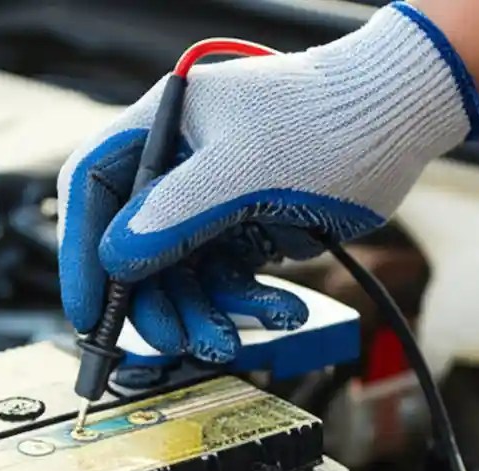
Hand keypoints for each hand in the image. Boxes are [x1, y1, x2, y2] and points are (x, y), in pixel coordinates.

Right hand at [57, 2, 478, 362]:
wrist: (397, 120)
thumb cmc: (324, 121)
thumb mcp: (241, 170)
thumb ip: (172, 215)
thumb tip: (115, 258)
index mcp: (159, 129)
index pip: (93, 188)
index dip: (81, 251)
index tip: (88, 310)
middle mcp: (176, 167)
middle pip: (134, 246)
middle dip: (154, 301)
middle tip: (173, 340)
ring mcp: (209, 201)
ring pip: (180, 274)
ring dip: (202, 314)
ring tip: (227, 341)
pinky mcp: (242, 229)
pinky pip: (225, 280)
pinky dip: (245, 304)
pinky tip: (280, 310)